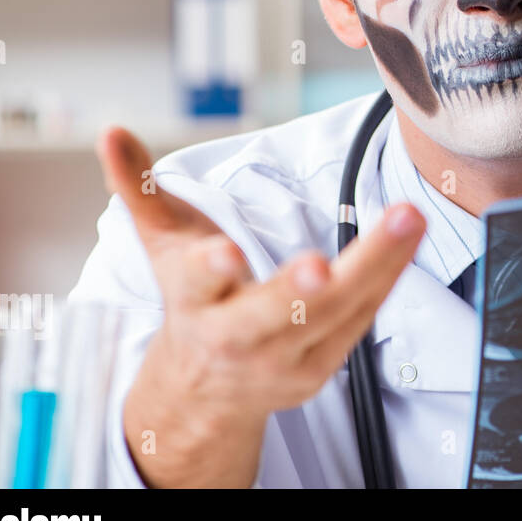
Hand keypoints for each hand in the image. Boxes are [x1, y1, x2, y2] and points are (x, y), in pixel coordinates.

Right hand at [96, 126, 425, 486]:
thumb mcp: (163, 244)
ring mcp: (285, 358)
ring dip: (376, 264)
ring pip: (336, 312)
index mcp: (195, 302)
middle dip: (299, 291)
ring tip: (408, 219)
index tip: (225, 253)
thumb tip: (111, 132)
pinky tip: (411, 239)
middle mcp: (237, 337)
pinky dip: (389, 278)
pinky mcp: (324, 366)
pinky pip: (362, 318)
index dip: (210, 269)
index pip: (197, 283)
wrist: (210, 389)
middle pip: (275, 312)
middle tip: (325, 264)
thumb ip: (140, 187)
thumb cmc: (197, 301)